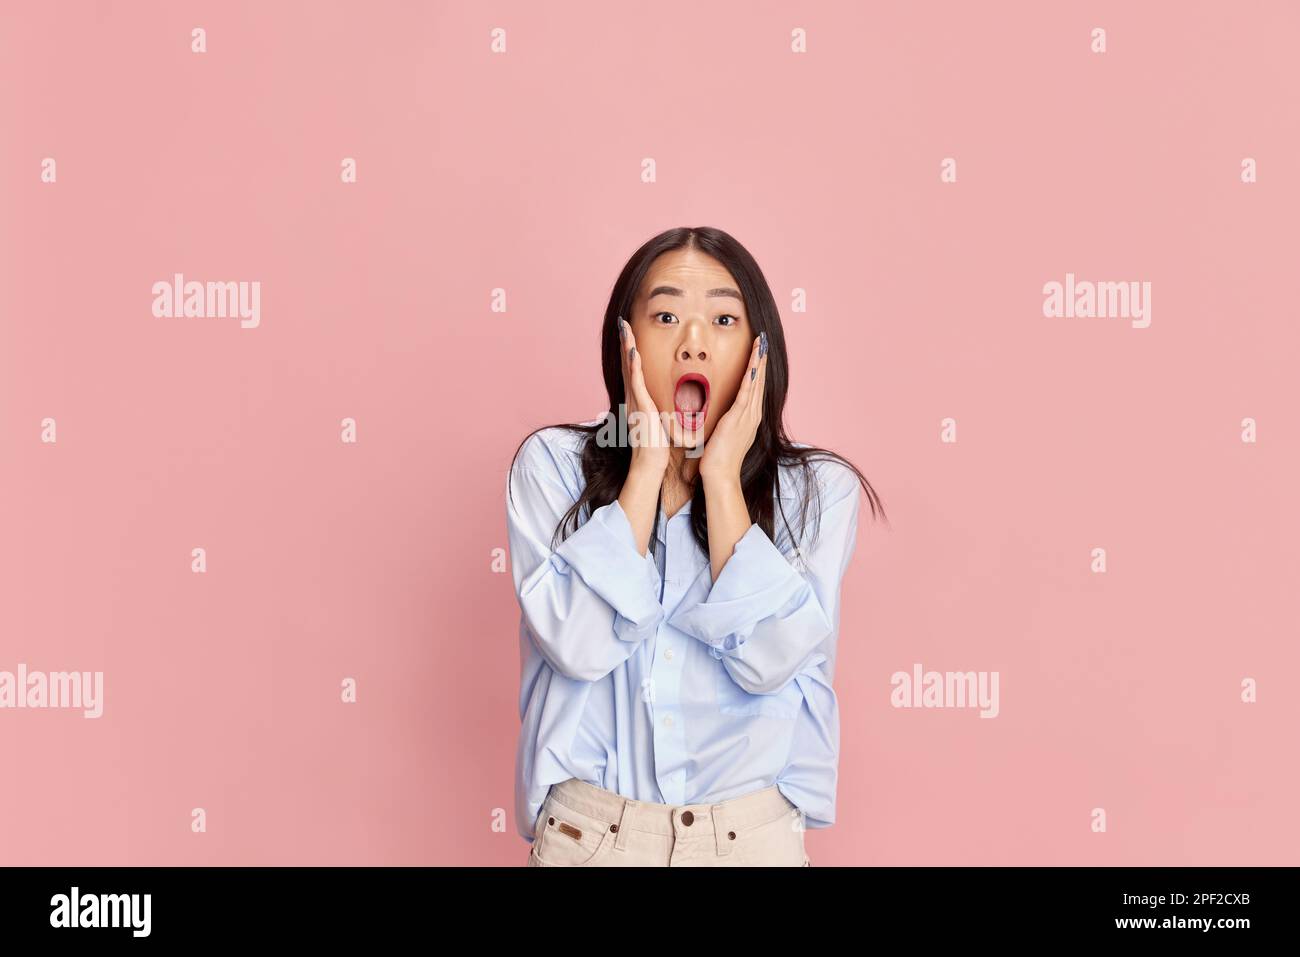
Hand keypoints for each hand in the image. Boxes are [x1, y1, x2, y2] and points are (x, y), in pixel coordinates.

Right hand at [618, 317, 681, 477]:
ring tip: (624, 329)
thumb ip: (660, 409)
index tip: (630, 332)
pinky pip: (635, 383)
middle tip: (622, 322)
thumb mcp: (659, 421)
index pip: (633, 369)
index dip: (630, 350)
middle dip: (625, 342)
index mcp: (638, 399)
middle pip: (627, 364)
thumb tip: (666, 401)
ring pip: (629, 369)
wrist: (650, 464)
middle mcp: (633, 397)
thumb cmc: (657, 446)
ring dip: (626, 348)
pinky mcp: (640, 408)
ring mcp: (635, 402)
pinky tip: (633, 353)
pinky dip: (633, 367)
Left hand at [699, 331, 766, 481]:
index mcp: (749, 416)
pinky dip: (751, 377)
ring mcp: (748, 416)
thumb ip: (725, 419)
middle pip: (759, 380)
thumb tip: (719, 410)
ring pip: (756, 382)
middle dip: (762, 359)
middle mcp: (753, 414)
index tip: (759, 350)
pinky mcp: (740, 419)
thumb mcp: (723, 432)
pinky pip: (747, 392)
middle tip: (764, 339)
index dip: (758, 367)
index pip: (755, 386)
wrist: (720, 475)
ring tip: (762, 343)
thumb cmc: (718, 457)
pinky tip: (753, 364)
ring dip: (759, 362)